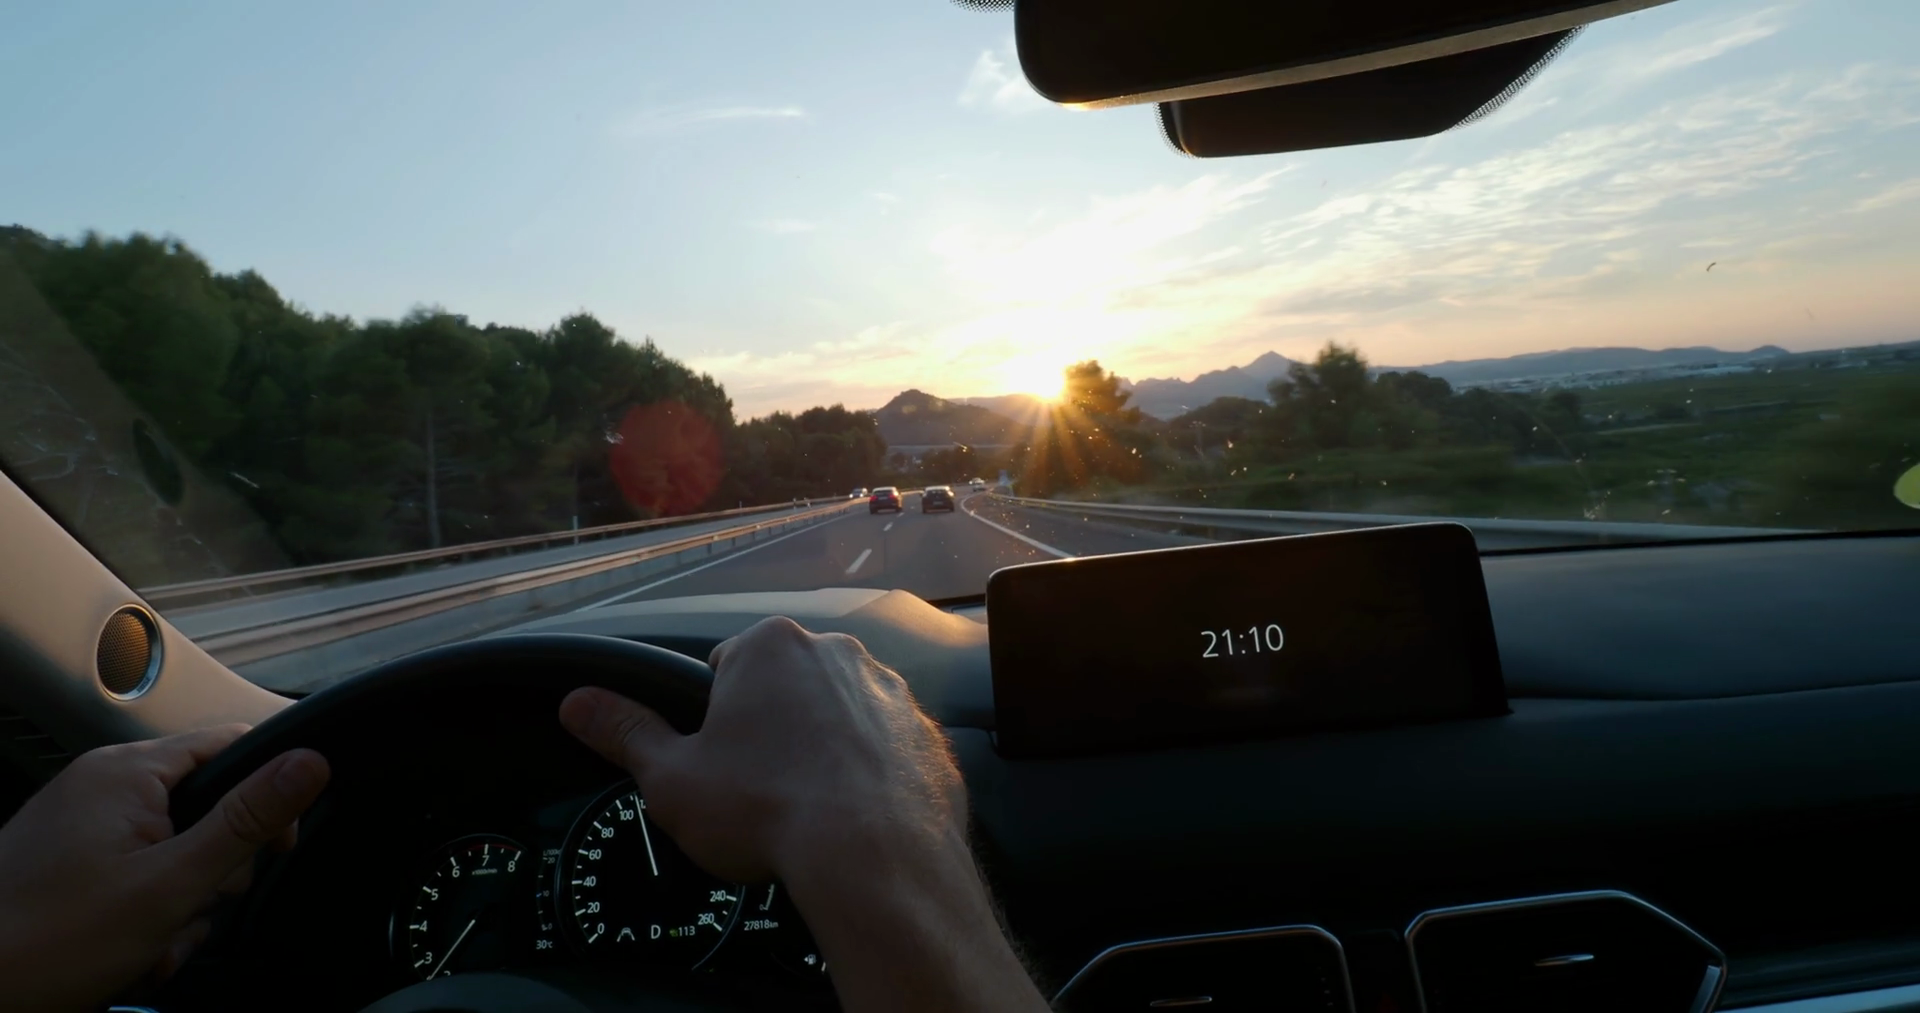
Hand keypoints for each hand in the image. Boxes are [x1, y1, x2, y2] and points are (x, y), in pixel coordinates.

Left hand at [0, 726, 329, 1012]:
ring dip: (180, 906)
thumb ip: (246, 821)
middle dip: (213, 874)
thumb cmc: (50, 943)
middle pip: (208, 808)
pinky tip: (133, 948)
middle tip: (188, 911)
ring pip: (177, 851)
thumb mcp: (171, 883)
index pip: (232, 745)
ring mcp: (83, 824)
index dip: (268, 795)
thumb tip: (307, 765)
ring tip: (151, 943)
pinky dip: (149, 914)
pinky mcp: (73, 860)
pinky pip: (141, 874)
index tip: (278, 845)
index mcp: (126, 773)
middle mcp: (101, 787)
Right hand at [560, 616, 962, 883]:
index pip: (727, 663)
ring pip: (842, 714)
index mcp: (769, 646)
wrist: (875, 859)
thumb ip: (624, 732)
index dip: (716, 717)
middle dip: (773, 728)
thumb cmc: (768, 812)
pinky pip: (888, 749)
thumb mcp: (671, 778)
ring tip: (810, 808)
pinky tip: (854, 817)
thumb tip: (578, 702)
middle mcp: (837, 652)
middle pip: (788, 685)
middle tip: (759, 788)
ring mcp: (892, 691)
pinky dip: (871, 775)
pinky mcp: (928, 734)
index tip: (719, 760)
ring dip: (825, 748)